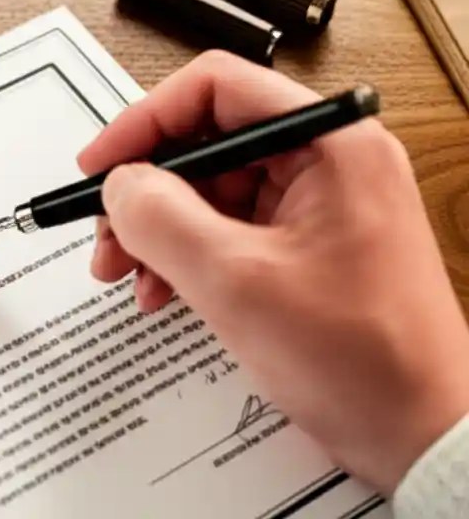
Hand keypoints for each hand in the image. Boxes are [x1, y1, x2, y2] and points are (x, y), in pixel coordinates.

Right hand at [79, 51, 468, 495]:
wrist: (421, 433)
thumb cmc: (364, 359)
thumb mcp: (236, 282)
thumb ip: (162, 220)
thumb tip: (118, 184)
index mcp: (330, 143)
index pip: (216, 89)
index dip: (144, 121)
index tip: (100, 165)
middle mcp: (329, 160)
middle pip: (206, 141)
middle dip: (145, 190)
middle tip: (107, 235)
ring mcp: (319, 203)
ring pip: (210, 188)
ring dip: (158, 228)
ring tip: (129, 273)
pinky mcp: (307, 244)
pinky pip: (228, 227)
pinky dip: (186, 254)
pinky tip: (164, 290)